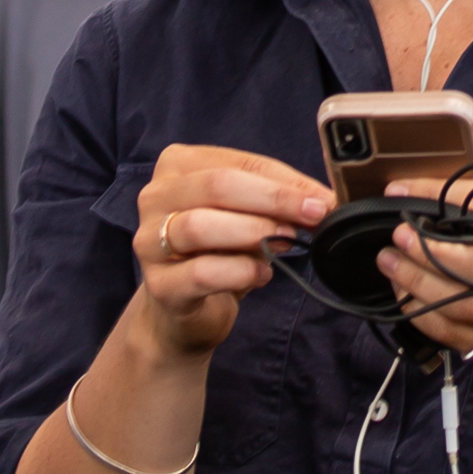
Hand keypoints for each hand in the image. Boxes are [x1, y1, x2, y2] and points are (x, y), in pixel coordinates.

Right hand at [132, 144, 329, 357]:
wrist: (184, 310)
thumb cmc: (219, 252)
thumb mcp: (248, 216)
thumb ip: (278, 201)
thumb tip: (325, 200)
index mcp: (177, 166)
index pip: (238, 163)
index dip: (286, 181)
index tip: (323, 200)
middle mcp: (155, 196)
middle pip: (218, 185)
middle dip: (275, 200)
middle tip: (313, 217)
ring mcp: (148, 241)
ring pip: (200, 225)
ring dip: (254, 232)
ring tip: (285, 243)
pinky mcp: (158, 284)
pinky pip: (201, 272)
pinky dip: (240, 271)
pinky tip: (261, 274)